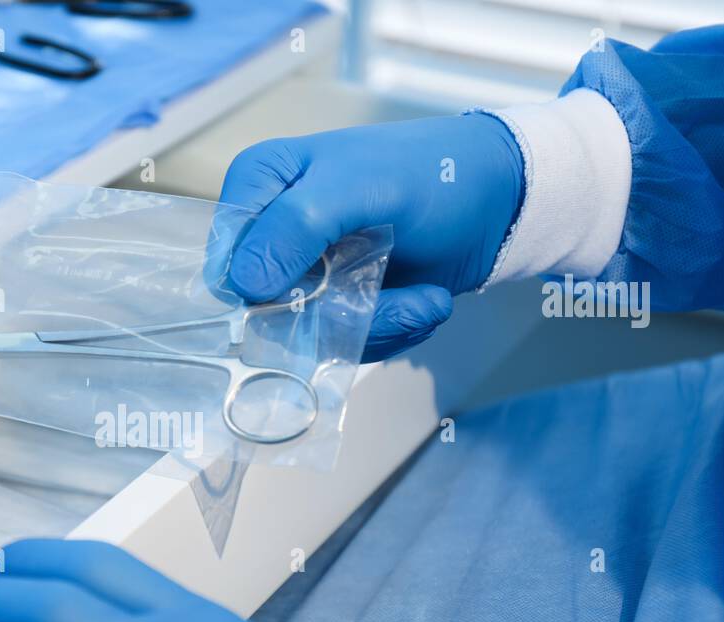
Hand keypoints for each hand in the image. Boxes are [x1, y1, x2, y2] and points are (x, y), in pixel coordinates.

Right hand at [220, 113, 523, 358]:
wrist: (497, 197)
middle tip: (406, 302)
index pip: (226, 266)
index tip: (332, 290)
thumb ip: (296, 225)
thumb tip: (243, 285)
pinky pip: (342, 346)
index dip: (273, 293)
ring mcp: (304, 274)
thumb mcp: (361, 184)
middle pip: (269, 315)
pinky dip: (390, 334)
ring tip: (425, 300)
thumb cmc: (432, 172)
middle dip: (343, 318)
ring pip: (310, 340)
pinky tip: (422, 302)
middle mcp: (270, 233)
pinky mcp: (335, 304)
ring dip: (379, 330)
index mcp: (257, 185)